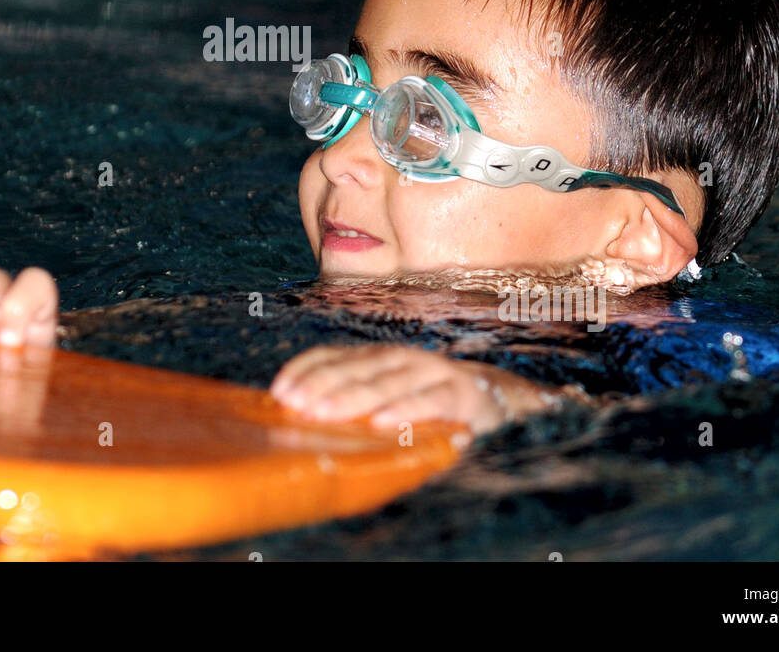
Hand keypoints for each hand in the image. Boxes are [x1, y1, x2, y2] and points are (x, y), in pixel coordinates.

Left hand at [270, 344, 557, 433]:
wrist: (501, 400)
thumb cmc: (431, 403)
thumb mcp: (390, 396)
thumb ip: (356, 399)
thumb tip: (301, 412)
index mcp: (380, 358)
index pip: (335, 356)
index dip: (305, 370)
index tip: (277, 391)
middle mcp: (403, 359)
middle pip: (356, 370)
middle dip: (321, 386)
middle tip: (293, 406)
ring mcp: (433, 373)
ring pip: (387, 384)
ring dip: (353, 399)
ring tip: (323, 414)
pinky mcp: (462, 395)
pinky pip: (430, 404)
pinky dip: (406, 412)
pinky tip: (382, 424)